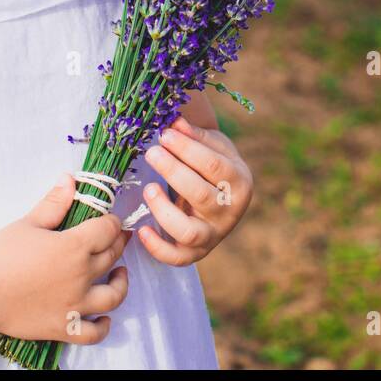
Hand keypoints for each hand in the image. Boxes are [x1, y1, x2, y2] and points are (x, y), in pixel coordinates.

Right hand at [0, 173, 131, 342]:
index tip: (110, 221)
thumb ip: (54, 202)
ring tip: (119, 274)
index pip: (108, 230)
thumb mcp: (29, 222)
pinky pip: (93, 333)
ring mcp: (75, 304)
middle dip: (118, 244)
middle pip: (112, 256)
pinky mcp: (64, 326)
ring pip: (114, 296)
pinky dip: (103, 327)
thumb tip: (70, 179)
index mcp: (75, 246)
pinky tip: (105, 318)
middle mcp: (81, 274)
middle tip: (117, 239)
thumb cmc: (0, 253)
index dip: (112, 223)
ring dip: (121, 283)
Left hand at [137, 115, 252, 265]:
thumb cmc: (213, 166)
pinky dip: (157, 248)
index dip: (187, 149)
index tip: (164, 135)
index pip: (213, 165)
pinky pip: (177, 258)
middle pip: (200, 194)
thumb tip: (174, 122)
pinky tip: (141, 229)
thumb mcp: (212, 146)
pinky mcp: (196, 252)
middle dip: (172, 171)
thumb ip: (195, 135)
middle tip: (151, 153)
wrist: (222, 196)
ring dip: (164, 211)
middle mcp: (229, 212)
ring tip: (148, 189)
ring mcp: (213, 235)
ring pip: (188, 231)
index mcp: (239, 182)